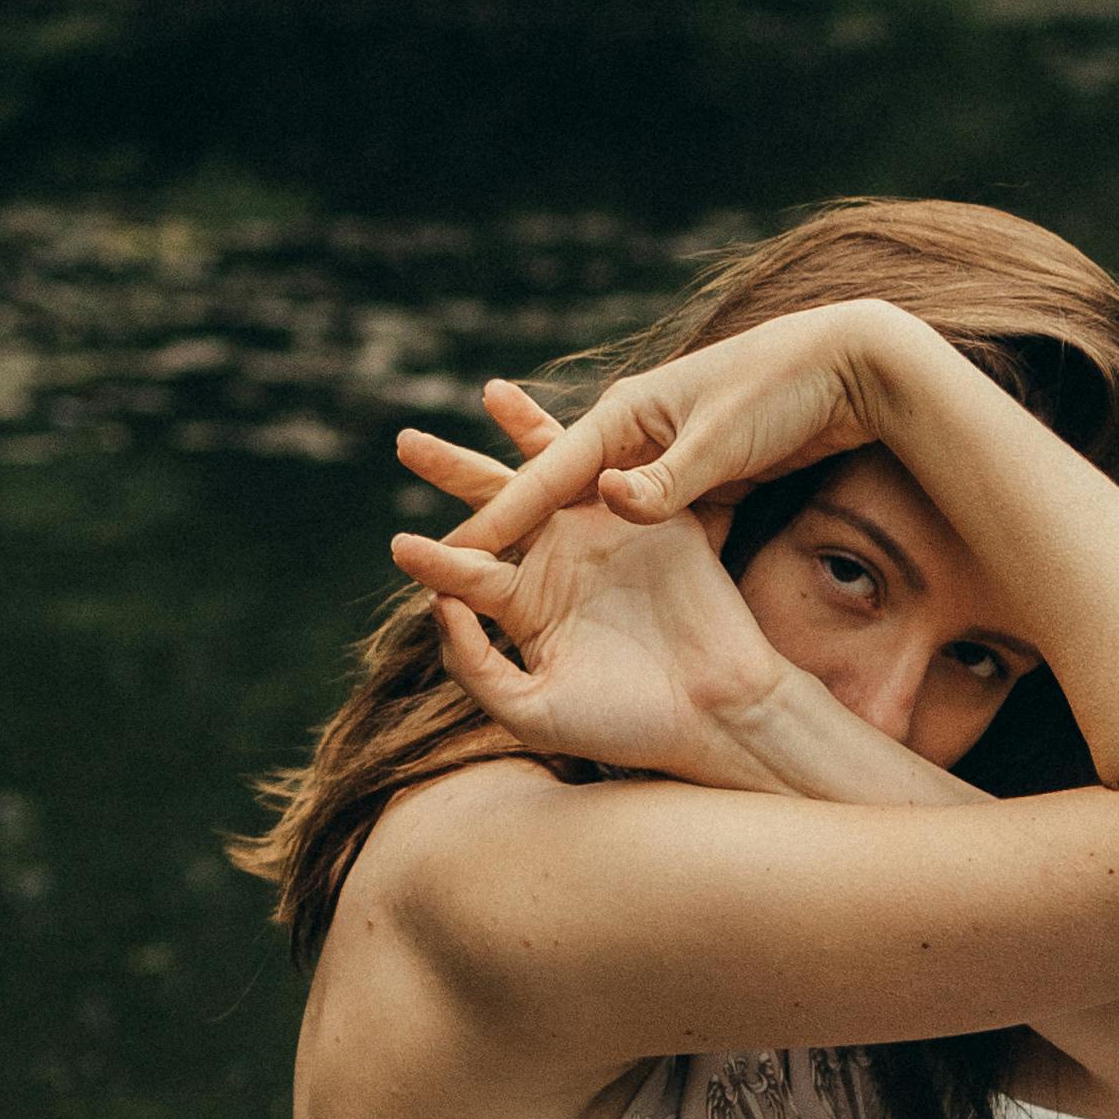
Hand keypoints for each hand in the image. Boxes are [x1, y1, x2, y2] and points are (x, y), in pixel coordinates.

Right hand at [387, 303, 935, 583]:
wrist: (846, 367)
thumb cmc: (781, 394)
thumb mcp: (722, 441)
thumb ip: (668, 481)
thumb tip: (612, 501)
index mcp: (625, 416)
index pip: (548, 477)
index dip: (501, 518)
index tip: (453, 554)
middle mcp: (632, 433)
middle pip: (553, 488)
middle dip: (501, 517)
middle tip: (438, 549)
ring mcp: (661, 453)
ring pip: (592, 507)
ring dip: (552, 537)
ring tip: (500, 565)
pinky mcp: (696, 474)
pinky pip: (640, 515)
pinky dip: (613, 542)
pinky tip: (599, 572)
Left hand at [389, 387, 803, 779]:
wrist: (715, 715)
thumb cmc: (624, 725)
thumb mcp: (530, 713)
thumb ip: (474, 667)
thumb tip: (439, 602)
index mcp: (525, 607)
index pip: (466, 570)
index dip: (435, 559)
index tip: (403, 548)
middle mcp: (558, 563)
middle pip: (496, 503)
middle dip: (452, 470)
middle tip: (406, 442)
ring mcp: (605, 535)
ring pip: (553, 471)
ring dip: (523, 428)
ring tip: (492, 392)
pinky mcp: (652, 520)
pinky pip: (619, 469)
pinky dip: (598, 437)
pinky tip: (579, 413)